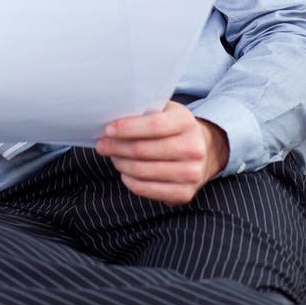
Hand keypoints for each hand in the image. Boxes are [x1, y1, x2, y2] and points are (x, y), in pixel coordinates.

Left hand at [95, 100, 228, 204]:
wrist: (203, 150)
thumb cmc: (174, 128)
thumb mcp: (166, 111)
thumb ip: (145, 111)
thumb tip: (112, 115)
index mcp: (187, 122)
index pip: (153, 125)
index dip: (127, 128)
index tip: (107, 129)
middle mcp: (193, 148)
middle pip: (143, 150)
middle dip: (116, 147)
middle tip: (102, 145)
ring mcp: (191, 173)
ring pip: (142, 171)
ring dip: (120, 163)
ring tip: (112, 156)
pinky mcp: (185, 193)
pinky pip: (146, 189)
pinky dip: (129, 181)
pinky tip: (124, 172)